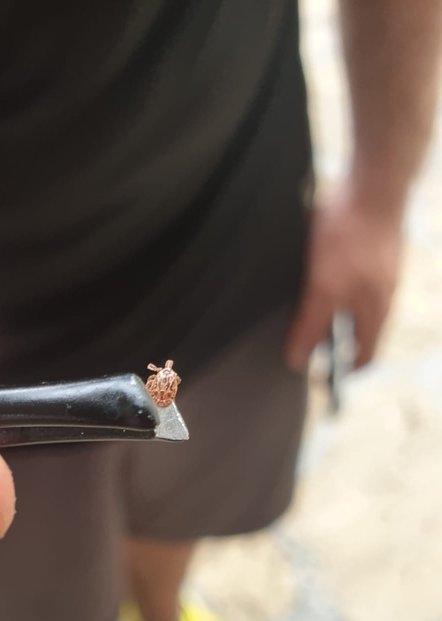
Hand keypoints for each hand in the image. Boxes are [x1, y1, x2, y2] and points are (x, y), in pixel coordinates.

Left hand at [285, 182, 403, 370]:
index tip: (322, 382)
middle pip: (356, 331)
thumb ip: (310, 326)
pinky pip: (349, 278)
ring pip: (352, 304)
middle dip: (331, 343)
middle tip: (303, 347)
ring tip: (301, 315)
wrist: (373, 181)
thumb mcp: (323, 289)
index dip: (345, 372)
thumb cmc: (353, 234)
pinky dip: (332, 288)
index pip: (365, 356)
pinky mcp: (369, 249)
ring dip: (330, 314)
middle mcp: (381, 295)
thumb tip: (296, 360)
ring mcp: (378, 271)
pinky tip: (312, 276)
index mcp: (376, 312)